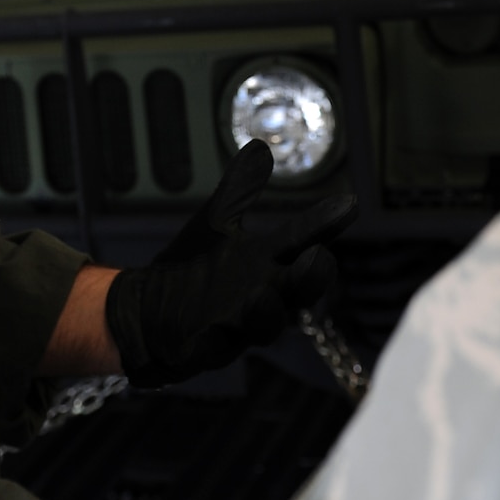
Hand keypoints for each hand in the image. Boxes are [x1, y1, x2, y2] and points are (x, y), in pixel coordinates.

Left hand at [105, 141, 356, 387]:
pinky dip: (212, 343)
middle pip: (298, 291)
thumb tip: (258, 149)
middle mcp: (261, 296)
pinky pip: (212, 350)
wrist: (151, 312)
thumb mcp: (215, 224)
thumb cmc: (195, 268)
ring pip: (262, 325)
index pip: (302, 241)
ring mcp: (235, 326)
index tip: (348, 205)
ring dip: (265, 311)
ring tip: (262, 293)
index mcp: (267, 263)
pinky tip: (209, 333)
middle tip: (319, 258)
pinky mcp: (203, 348)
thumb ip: (238, 192)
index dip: (325, 225)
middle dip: (310, 278)